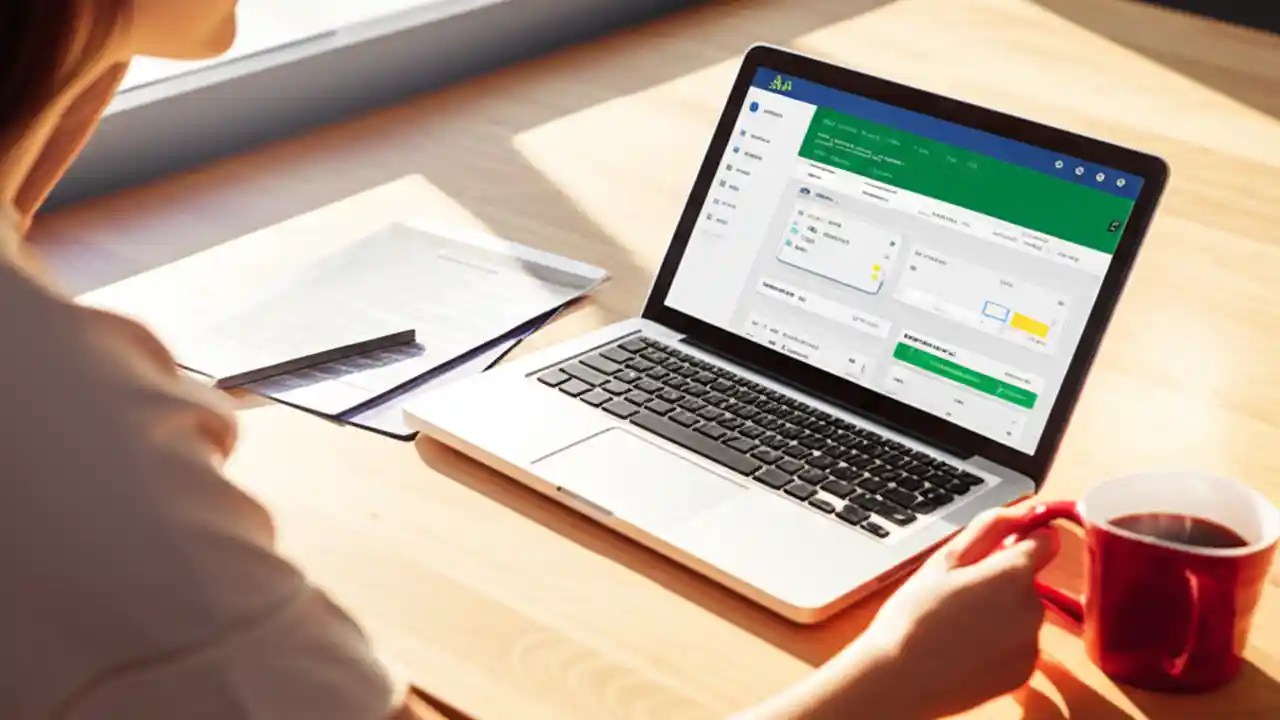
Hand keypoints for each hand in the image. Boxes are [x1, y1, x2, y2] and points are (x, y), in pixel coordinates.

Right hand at [738, 505, 1057, 719]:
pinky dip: (999, 643)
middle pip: (1029, 580)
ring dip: (1000, 613)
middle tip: (957, 592)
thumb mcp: (944, 559)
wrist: (900, 678)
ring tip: (957, 623)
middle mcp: (1032, 608)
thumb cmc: (913, 616)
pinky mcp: (1024, 672)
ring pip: (1022, 613)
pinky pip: (1019, 645)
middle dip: (1001, 580)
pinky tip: (966, 646)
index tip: (996, 549)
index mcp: (1013, 575)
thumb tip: (1025, 512)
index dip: (1022, 539)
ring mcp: (1031, 643)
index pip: (1046, 541)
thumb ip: (990, 528)